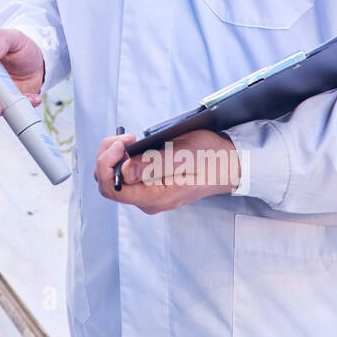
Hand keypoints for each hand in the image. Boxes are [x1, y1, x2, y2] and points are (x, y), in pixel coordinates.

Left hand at [95, 129, 239, 213]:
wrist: (228, 164)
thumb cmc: (210, 159)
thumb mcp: (183, 156)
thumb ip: (153, 165)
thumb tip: (124, 171)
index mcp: (155, 198)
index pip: (111, 189)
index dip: (107, 165)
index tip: (121, 145)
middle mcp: (148, 200)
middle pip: (108, 182)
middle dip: (108, 156)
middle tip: (126, 137)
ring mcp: (148, 193)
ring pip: (114, 176)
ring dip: (114, 154)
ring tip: (129, 138)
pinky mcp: (150, 184)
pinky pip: (124, 173)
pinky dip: (122, 156)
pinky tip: (133, 144)